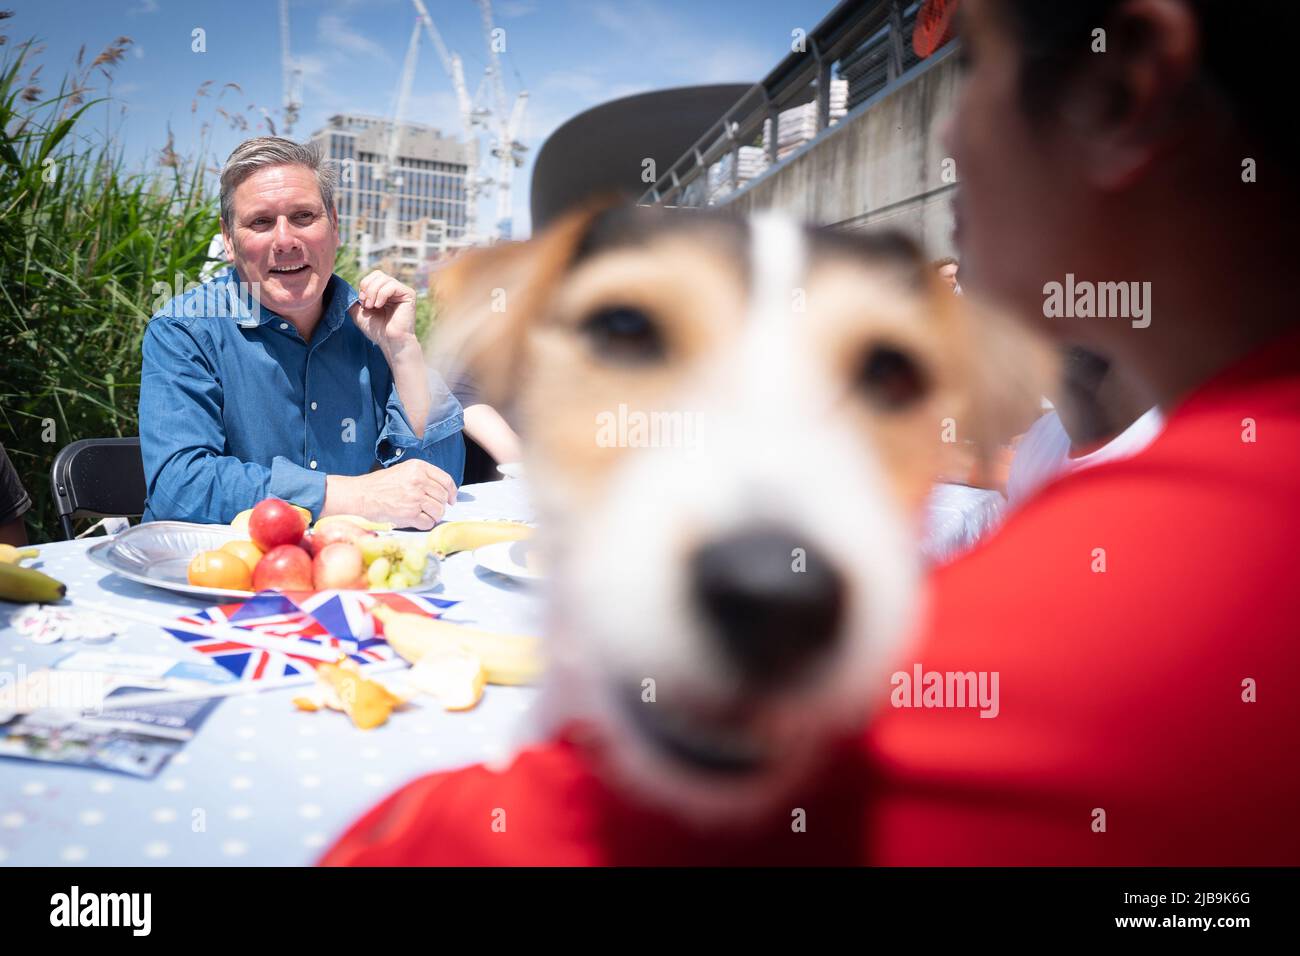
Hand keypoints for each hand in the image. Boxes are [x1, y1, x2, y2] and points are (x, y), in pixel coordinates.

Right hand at [323, 460, 456, 530]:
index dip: (451, 492)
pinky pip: (429, 523)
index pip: (446, 480)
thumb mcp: (403, 471)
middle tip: (431, 509)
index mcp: (418, 467)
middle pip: (443, 497)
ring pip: (439, 511)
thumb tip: (443, 491)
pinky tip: (415, 520)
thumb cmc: (379, 485)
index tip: (451, 499)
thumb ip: (423, 477)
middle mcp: (419, 481)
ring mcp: (415, 498)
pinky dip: (425, 524)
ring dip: (433, 516)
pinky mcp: (410, 514)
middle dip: (440, 505)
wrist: (360, 496)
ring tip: (422, 515)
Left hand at [349, 270, 417, 348]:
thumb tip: (344, 289)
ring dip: (373, 292)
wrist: (390, 342)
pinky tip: (380, 306)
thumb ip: (353, 300)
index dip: (363, 286)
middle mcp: (393, 289)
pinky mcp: (408, 294)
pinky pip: (392, 285)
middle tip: (367, 305)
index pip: (372, 277)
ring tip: (373, 307)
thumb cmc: (377, 330)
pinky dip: (382, 295)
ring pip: (384, 279)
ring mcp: (401, 291)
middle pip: (377, 274)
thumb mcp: (359, 313)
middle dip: (367, 288)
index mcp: (383, 292)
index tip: (362, 302)